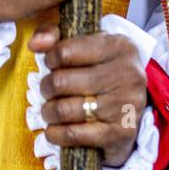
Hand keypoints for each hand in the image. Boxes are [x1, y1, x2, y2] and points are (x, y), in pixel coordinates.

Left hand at [28, 23, 146, 167]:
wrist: (134, 107)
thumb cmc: (102, 71)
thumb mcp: (86, 44)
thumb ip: (54, 35)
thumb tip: (34, 44)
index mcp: (118, 47)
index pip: (65, 52)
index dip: (50, 59)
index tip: (52, 65)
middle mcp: (127, 74)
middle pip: (61, 82)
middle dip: (46, 88)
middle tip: (49, 91)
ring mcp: (125, 105)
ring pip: (64, 110)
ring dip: (48, 112)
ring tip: (50, 110)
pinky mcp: (120, 134)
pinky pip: (73, 134)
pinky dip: (56, 134)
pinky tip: (55, 130)